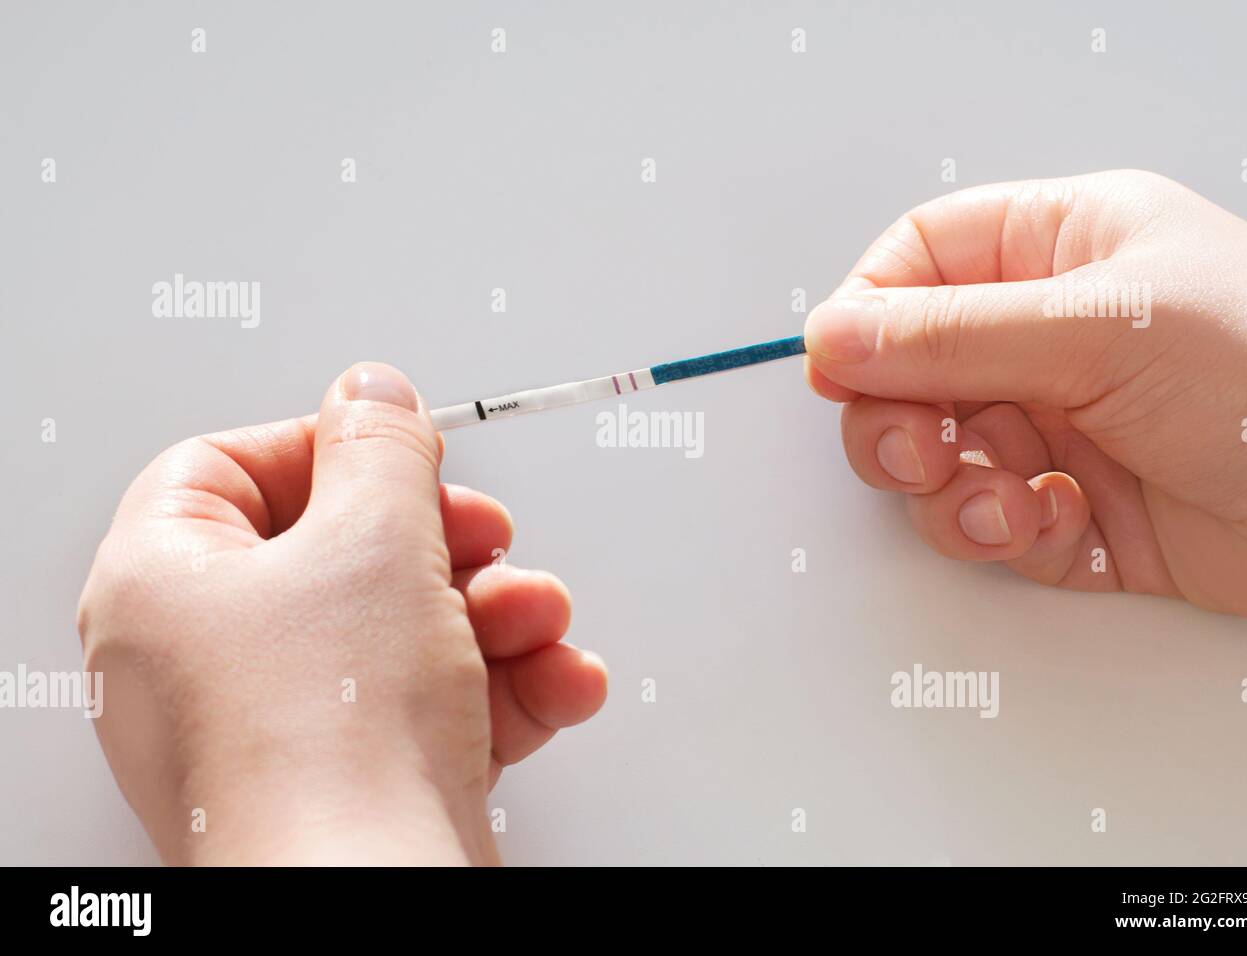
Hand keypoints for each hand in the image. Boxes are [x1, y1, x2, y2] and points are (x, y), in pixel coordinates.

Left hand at [77, 362, 606, 863]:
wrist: (371, 900)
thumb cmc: (333, 742)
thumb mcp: (377, 539)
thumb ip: (381, 444)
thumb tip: (374, 391)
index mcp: (163, 584)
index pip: (227, 469)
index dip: (327, 445)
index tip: (403, 452)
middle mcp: (205, 659)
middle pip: (336, 550)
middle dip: (446, 542)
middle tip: (487, 538)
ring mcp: (277, 728)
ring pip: (399, 631)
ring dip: (494, 615)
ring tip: (540, 620)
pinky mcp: (348, 783)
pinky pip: (425, 705)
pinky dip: (499, 688)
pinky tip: (557, 684)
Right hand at [804, 170, 1246, 621]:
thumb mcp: (1098, 327)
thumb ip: (949, 336)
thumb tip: (835, 336)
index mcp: (1060, 251)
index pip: (917, 265)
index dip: (865, 316)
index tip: (839, 368)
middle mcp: (1050, 338)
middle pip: (908, 374)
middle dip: (899, 422)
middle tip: (924, 450)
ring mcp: (1061, 427)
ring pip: (939, 462)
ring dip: (952, 494)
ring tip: (1008, 501)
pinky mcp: (1075, 509)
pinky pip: (992, 525)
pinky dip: (1007, 536)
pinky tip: (1059, 524)